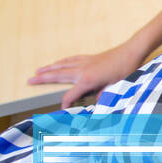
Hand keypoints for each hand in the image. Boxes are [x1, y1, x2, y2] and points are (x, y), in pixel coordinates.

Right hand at [29, 42, 145, 108]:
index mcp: (87, 80)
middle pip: (58, 75)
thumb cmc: (126, 70)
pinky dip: (62, 61)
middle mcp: (82, 70)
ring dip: (49, 68)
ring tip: (38, 70)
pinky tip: (58, 62)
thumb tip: (95, 103)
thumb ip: (102, 97)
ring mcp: (85, 62)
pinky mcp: (90, 57)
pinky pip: (71, 59)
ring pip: (62, 65)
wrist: (132, 51)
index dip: (66, 104)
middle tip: (29, 80)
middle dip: (43, 79)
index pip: (71, 95)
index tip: (64, 111)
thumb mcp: (115, 88)